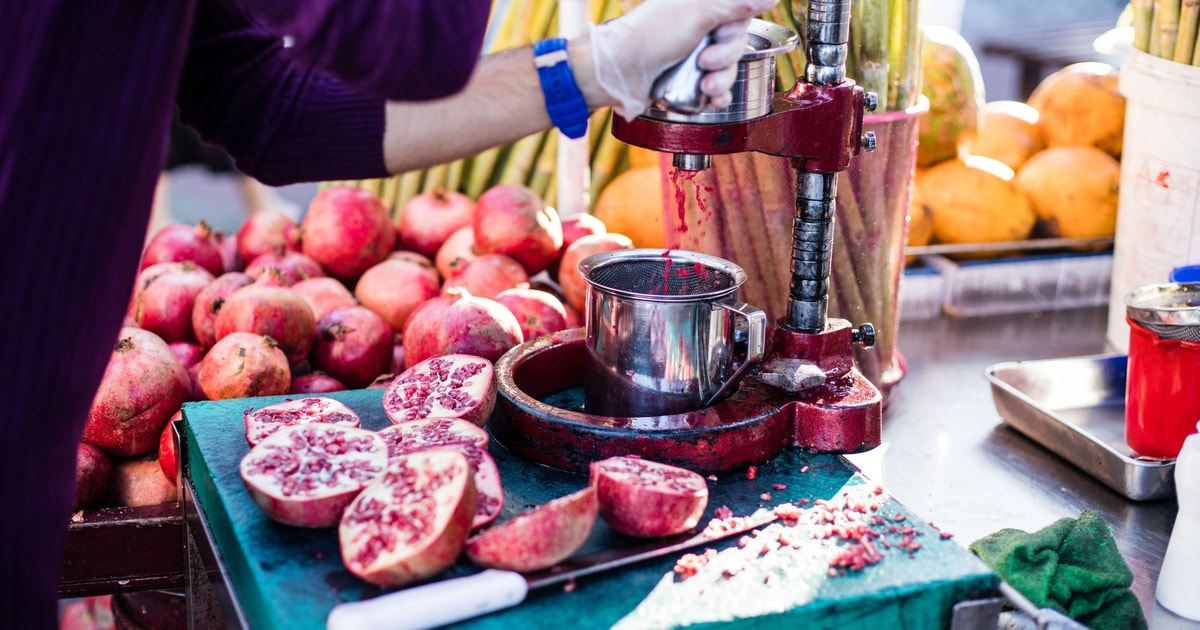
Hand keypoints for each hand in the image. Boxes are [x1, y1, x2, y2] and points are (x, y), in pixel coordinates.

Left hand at [590, 0, 779, 120]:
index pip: (738, 14)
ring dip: (720, 80)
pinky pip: (715, 88)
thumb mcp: (698, 14)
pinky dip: (717, 96)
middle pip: (735, 42)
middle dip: (725, 58)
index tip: (723, 33)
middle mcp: (698, 26)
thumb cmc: (651, 37)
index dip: (735, 28)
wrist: (619, 73)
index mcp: (700, 5)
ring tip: (705, 88)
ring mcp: (692, 54)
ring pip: (726, 68)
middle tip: (706, 63)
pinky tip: (712, 100)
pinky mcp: (687, 78)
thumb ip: (736, 5)